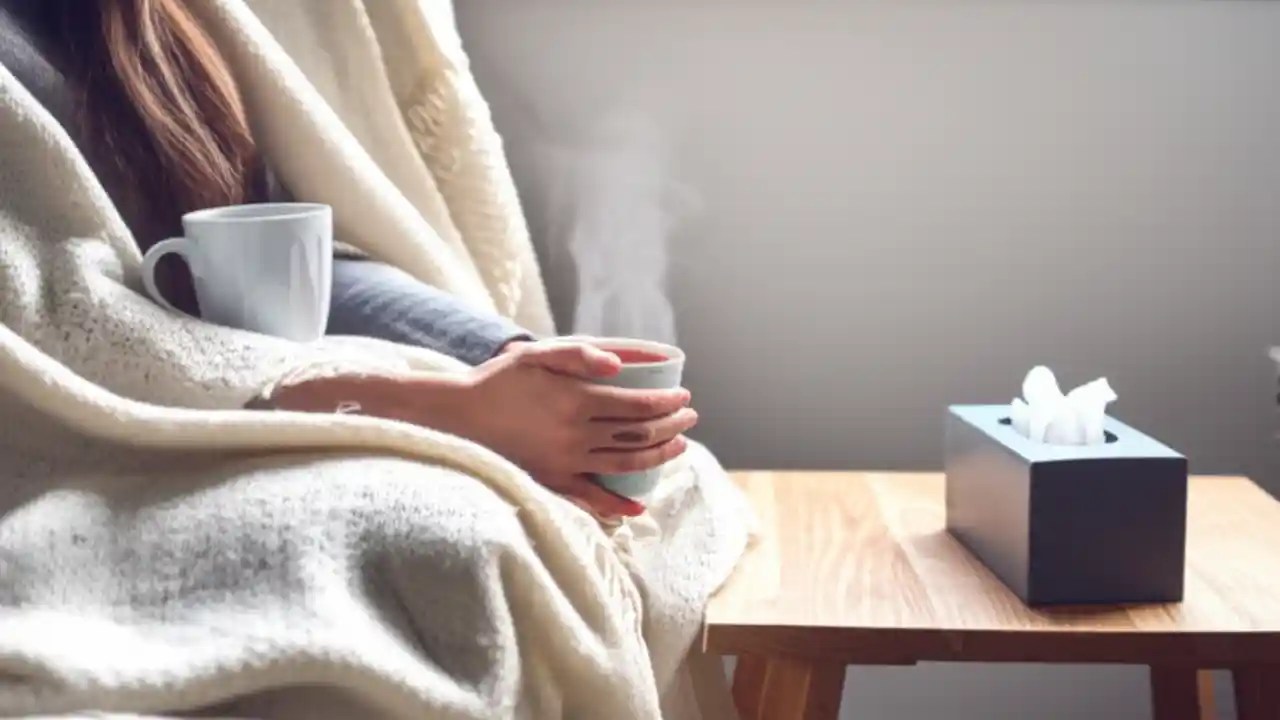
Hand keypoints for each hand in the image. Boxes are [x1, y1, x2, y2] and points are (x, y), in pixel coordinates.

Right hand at [453, 340, 696, 515]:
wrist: (460, 416)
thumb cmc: (500, 380)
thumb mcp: (537, 354)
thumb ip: (579, 354)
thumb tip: (619, 367)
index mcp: (576, 400)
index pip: (638, 404)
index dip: (667, 402)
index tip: (684, 397)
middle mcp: (576, 434)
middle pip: (638, 434)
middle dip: (671, 426)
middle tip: (689, 418)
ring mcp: (565, 461)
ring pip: (625, 464)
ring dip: (658, 457)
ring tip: (678, 448)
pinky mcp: (552, 480)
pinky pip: (591, 497)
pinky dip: (618, 505)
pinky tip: (637, 506)